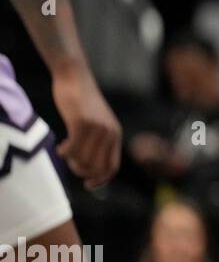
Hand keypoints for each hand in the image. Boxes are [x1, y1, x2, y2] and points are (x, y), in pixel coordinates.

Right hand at [51, 63, 121, 188]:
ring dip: (70, 161)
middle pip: (96, 168)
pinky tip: (59, 146)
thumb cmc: (81, 101)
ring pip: (83, 160)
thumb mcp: (96, 122)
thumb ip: (97, 140)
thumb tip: (89, 165)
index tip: (88, 185)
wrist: (75, 76)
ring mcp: (97, 128)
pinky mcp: (82, 122)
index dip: (101, 180)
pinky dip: (63, 152)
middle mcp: (110, 132)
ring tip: (65, 152)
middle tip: (70, 163)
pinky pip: (72, 149)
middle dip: (81, 171)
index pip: (112, 167)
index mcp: (116, 134)